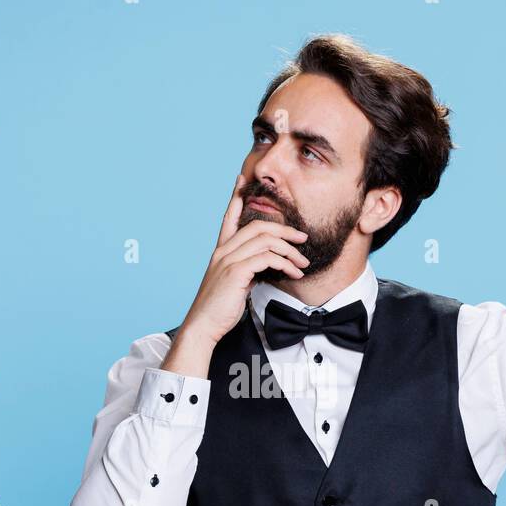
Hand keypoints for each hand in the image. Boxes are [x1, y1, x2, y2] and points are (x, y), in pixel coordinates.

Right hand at [181, 173, 310, 345]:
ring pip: (265, 240)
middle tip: (302, 237)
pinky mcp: (236, 272)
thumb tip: (266, 267)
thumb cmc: (219, 309)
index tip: (241, 179)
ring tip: (302, 263)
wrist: (203, 326)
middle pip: (257, 226)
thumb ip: (247, 270)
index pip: (228, 217)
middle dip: (284, 229)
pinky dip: (284, 264)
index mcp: (221, 251)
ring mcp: (228, 260)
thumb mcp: (235, 284)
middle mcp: (223, 251)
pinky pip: (266, 258)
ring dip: (289, 250)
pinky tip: (293, 274)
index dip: (235, 197)